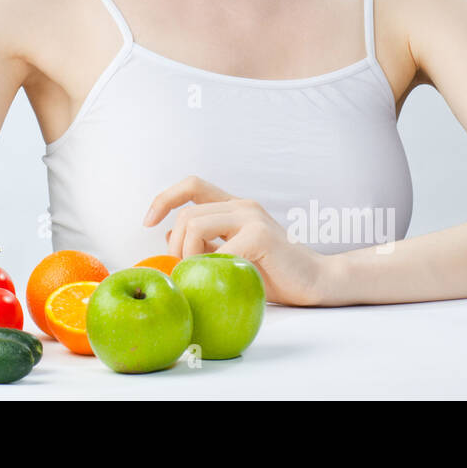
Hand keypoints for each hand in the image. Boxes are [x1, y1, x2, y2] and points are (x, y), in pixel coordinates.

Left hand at [144, 176, 335, 306]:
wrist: (318, 281)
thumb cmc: (275, 273)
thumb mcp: (231, 256)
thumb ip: (206, 244)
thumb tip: (169, 239)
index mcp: (234, 207)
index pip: (191, 186)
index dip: (164, 199)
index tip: (148, 222)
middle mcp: (242, 206)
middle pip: (186, 213)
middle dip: (175, 245)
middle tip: (183, 269)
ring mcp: (252, 218)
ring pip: (195, 224)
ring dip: (186, 254)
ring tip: (199, 274)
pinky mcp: (261, 236)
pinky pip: (219, 249)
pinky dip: (211, 267)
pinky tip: (222, 280)